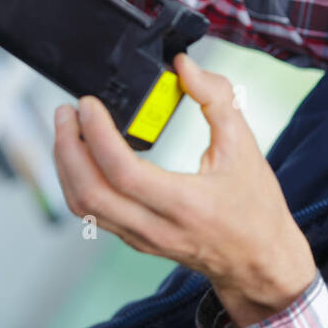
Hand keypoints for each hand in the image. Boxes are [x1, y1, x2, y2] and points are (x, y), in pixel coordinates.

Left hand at [53, 51, 316, 327]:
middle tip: (67, 113)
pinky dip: (79, 182)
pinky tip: (83, 157)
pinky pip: (93, 214)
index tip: (88, 104)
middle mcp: (158, 227)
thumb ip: (216, 99)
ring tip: (67, 130)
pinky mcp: (135, 240)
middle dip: (67, 148)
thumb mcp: (245, 146)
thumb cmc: (256, 207)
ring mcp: (142, 238)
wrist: (260, 261)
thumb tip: (184, 66)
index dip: (97, 135)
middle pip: (89, 193)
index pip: (123, 172)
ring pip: (84, 206)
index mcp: (186, 203)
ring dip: (67, 166)